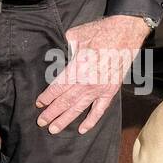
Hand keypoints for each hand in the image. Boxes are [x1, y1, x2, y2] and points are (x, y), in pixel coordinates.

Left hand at [35, 14, 149, 133]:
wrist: (124, 33)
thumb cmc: (99, 32)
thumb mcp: (74, 36)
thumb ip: (63, 49)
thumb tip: (55, 56)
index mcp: (77, 68)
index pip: (57, 88)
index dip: (46, 97)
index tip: (38, 103)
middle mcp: (87, 82)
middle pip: (65, 101)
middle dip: (51, 113)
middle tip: (41, 122)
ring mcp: (99, 89)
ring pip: (78, 108)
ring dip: (65, 120)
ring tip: (53, 129)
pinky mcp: (110, 91)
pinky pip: (99, 110)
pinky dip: (91, 121)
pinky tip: (82, 130)